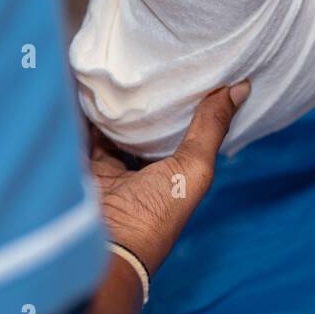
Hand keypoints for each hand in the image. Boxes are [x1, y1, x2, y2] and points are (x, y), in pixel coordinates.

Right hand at [85, 81, 248, 313]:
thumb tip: (241, 86)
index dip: (182, 106)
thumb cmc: (154, 216)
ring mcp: (104, 174)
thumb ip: (211, 128)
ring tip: (115, 67)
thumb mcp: (193, 169)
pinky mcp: (73, 170)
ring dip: (110, 105)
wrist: (97, 252)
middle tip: (145, 62)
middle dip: (142, 104)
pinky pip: (75, 133)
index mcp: (170, 176)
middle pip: (141, 131)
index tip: (184, 71)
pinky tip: (82, 84)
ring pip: (107, 130)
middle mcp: (138, 175)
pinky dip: (77, 112)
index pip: (177, 134)